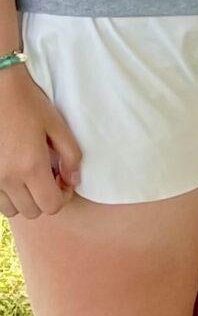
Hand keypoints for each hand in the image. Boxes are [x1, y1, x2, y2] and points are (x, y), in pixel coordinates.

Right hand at [0, 64, 81, 219]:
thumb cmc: (28, 104)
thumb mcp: (58, 127)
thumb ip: (71, 156)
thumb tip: (72, 180)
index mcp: (30, 167)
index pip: (51, 207)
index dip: (63, 196)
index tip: (64, 179)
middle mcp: (6, 178)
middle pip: (33, 211)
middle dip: (45, 198)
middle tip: (49, 176)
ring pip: (11, 209)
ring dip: (24, 198)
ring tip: (30, 176)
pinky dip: (7, 194)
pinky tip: (14, 174)